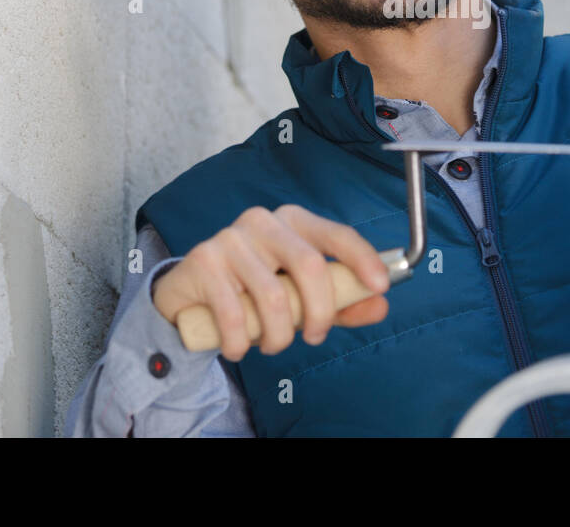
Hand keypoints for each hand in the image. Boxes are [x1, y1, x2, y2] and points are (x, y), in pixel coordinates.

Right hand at [151, 204, 390, 361]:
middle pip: (310, 266)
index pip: (336, 234)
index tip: (381, 286)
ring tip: (273, 345)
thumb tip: (380, 306)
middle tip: (316, 337)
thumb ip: (341, 302)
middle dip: (320, 312)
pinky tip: (239, 348)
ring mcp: (231, 238)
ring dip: (279, 336)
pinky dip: (241, 342)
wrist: (188, 295)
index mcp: (294, 222)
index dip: (363, 258)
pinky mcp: (204, 261)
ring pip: (274, 297)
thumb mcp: (300, 297)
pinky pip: (234, 313)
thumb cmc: (253, 292)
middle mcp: (264, 221)